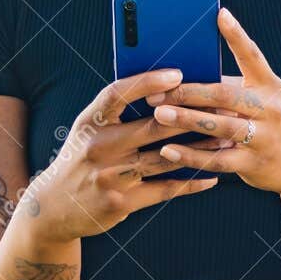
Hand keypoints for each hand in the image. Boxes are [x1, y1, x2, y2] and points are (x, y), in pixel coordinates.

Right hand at [17, 68, 221, 244]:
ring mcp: (110, 176)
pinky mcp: (121, 203)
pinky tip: (211, 177)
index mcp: (89, 122)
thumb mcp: (88, 130)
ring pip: (165, 158)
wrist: (55, 206)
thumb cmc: (82, 158)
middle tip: (221, 107)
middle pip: (152, 126)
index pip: (117, 94)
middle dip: (191, 116)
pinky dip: (190, 183)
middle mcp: (98, 147)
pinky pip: (164, 189)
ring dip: (199, 149)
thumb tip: (164, 89)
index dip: (147, 82)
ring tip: (226, 138)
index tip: (178, 73)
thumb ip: (117, 113)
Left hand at [144, 7, 280, 198]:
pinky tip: (167, 150)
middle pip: (225, 95)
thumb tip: (181, 74)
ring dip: (186, 119)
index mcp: (269, 85)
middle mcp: (269, 108)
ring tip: (159, 113)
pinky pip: (217, 160)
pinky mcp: (252, 164)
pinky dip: (190, 156)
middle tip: (157, 89)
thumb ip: (229, 87)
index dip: (237, 35)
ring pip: (219, 126)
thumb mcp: (260, 99)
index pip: (252, 55)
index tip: (220, 14)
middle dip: (188, 91)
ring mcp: (262, 137)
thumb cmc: (269, 122)